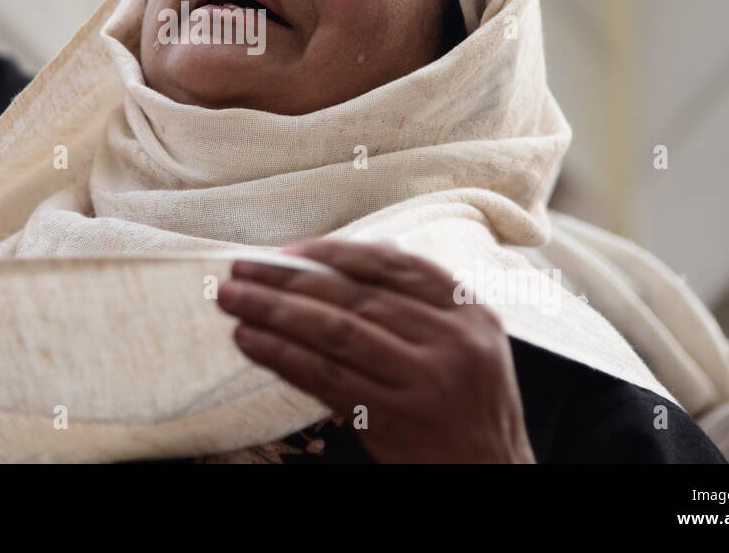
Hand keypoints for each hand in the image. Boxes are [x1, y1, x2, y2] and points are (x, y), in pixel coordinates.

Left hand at [216, 237, 534, 462]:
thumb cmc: (466, 407)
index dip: (334, 253)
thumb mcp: (463, 346)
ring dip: (277, 313)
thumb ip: (414, 308)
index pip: (392, 264)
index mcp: (469, 312)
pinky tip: (253, 344)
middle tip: (242, 271)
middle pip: (356, 297)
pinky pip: (328, 379)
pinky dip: (285, 356)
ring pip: (337, 333)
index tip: (286, 252)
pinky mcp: (398, 420)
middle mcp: (453, 341)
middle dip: (290, 281)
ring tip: (235, 302)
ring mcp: (426, 381)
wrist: (493, 477)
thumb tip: (329, 270)